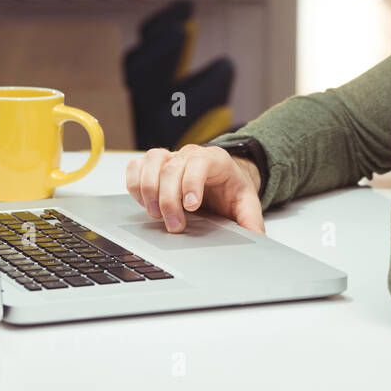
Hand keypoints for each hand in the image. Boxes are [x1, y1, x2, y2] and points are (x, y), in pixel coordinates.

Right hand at [125, 144, 265, 234]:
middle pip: (171, 168)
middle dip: (169, 200)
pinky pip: (136, 166)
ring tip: (156, 214)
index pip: (199, 163)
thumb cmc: (230, 188)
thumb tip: (255, 237)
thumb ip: (251, 218)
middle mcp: (189, 154)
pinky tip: (144, 203)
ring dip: (149, 190)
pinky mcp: (153, 165)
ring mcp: (169, 157)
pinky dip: (135, 184)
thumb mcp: (246, 201)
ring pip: (151, 162)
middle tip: (175, 226)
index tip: (191, 207)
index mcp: (214, 159)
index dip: (191, 183)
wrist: (221, 178)